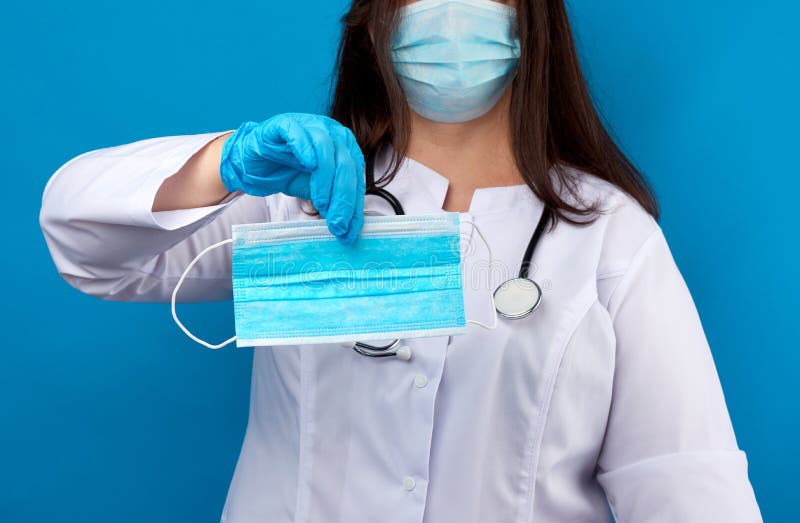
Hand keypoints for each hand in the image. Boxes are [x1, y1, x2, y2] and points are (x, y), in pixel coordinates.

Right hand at [220, 113, 365, 242]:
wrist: (256, 163)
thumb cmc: (288, 173)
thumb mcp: (316, 191)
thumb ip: (334, 201)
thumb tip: (348, 225)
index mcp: (344, 147)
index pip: (356, 176)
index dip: (354, 204)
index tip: (349, 229)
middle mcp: (331, 132)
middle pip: (345, 164)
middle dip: (343, 197)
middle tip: (338, 222)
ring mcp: (309, 125)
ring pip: (325, 150)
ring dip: (326, 180)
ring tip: (322, 204)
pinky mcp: (285, 125)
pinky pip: (298, 133)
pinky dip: (305, 148)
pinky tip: (308, 165)